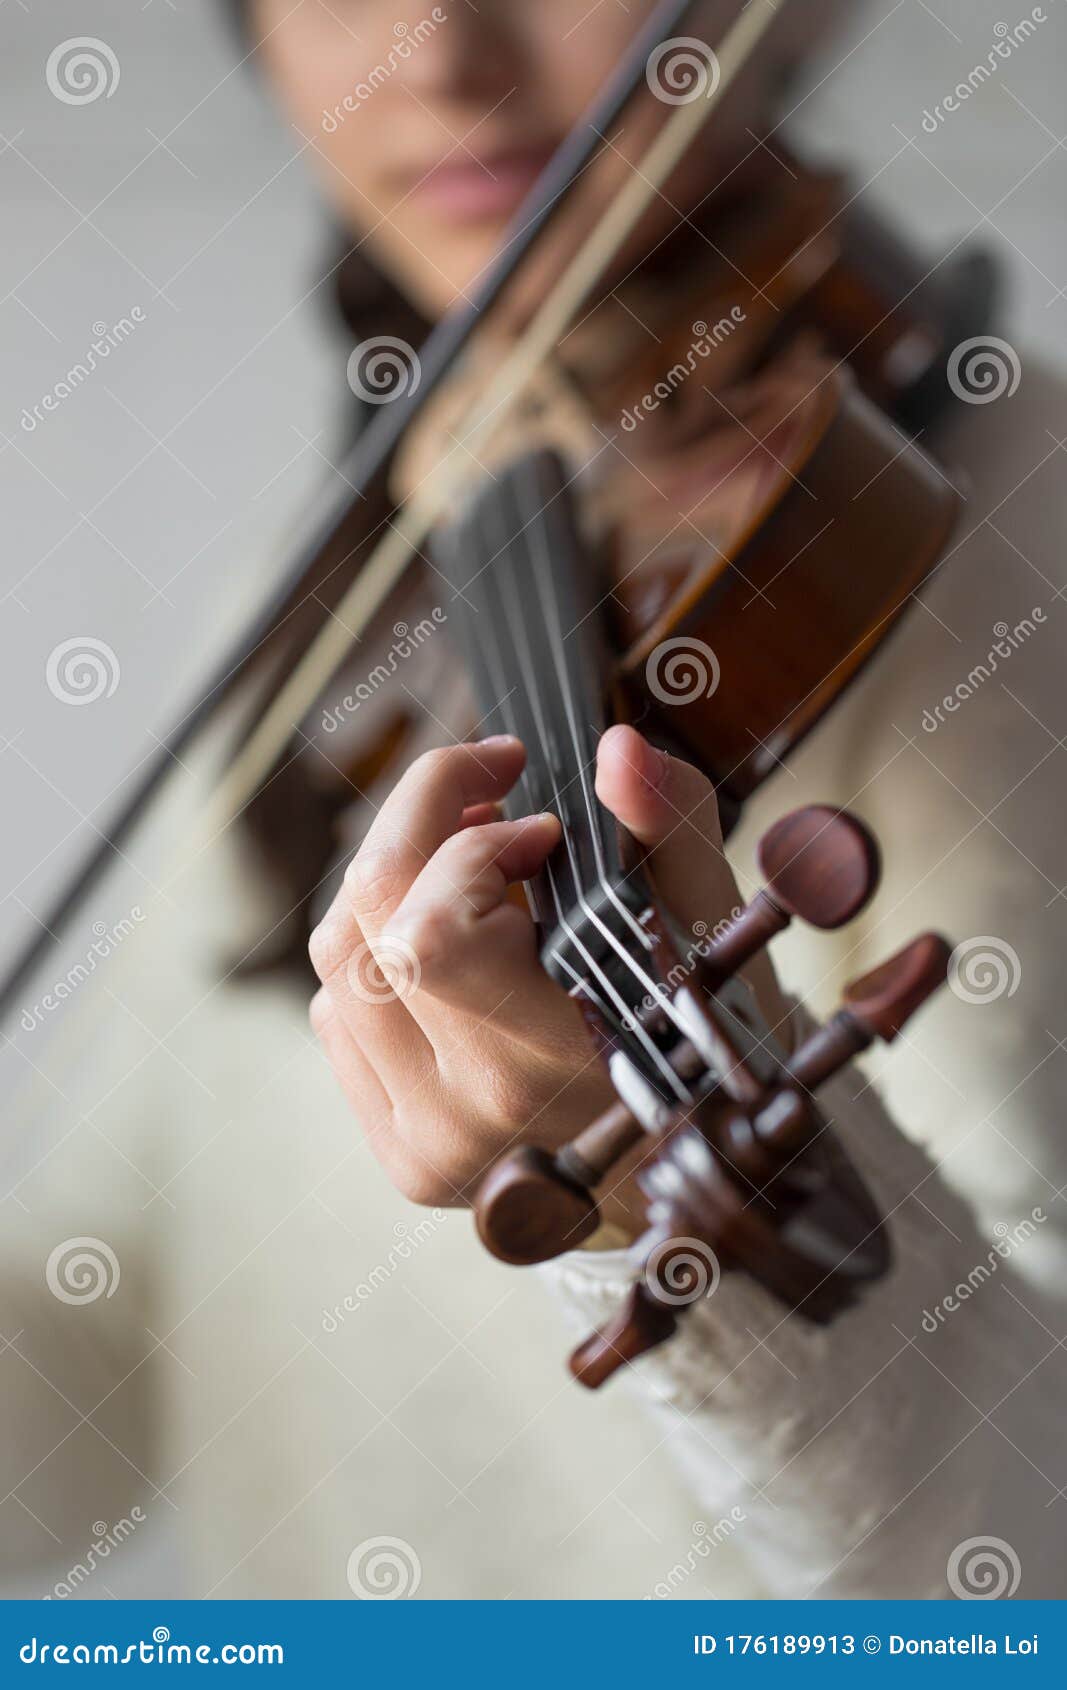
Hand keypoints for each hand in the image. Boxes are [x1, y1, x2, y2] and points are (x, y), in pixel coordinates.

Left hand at [309, 725, 786, 1218]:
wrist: (692, 1165)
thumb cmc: (702, 1030)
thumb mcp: (709, 918)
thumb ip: (669, 825)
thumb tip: (616, 752)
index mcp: (562, 1063)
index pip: (433, 931)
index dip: (471, 843)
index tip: (538, 827)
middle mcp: (475, 1118)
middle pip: (367, 927)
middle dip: (416, 825)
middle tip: (485, 797)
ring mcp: (426, 1144)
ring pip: (337, 960)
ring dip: (393, 883)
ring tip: (468, 860)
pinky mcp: (398, 1153)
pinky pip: (337, 1013)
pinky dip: (380, 952)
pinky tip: (453, 945)